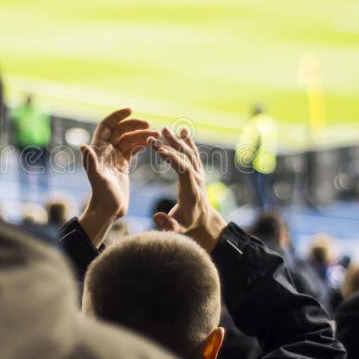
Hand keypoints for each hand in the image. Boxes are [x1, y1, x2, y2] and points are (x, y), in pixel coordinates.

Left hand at [78, 108, 157, 245]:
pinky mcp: (123, 164)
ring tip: (155, 136)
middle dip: (134, 125)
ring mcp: (115, 157)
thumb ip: (90, 162)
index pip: (106, 126)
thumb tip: (83, 146)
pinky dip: (141, 144)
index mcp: (98, 150)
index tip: (130, 110)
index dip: (117, 116)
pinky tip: (151, 143)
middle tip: (149, 125)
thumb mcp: (96, 178)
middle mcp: (106, 151)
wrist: (108, 210)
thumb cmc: (101, 196)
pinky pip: (133, 149)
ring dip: (141, 135)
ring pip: (129, 139)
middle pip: (120, 130)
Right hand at [149, 127, 226, 252]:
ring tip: (165, 130)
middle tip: (156, 135)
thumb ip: (168, 225)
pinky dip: (188, 141)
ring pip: (189, 153)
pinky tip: (182, 130)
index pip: (183, 170)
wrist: (203, 220)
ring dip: (177, 141)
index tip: (158, 149)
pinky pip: (193, 153)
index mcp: (191, 191)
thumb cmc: (187, 224)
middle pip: (186, 158)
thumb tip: (156, 216)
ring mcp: (198, 174)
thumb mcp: (178, 229)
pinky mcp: (197, 171)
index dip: (172, 159)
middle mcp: (197, 179)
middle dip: (171, 146)